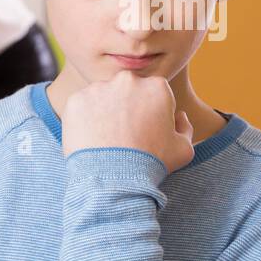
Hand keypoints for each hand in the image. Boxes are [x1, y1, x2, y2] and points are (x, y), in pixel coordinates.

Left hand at [61, 72, 193, 172]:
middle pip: (127, 91)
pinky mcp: (75, 100)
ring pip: (102, 97)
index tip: (145, 131)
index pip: (153, 94)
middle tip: (122, 134)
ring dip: (104, 111)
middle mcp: (127, 81)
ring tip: (105, 138)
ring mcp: (98, 88)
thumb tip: (178, 116)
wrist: (112, 179)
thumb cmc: (151, 164)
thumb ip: (184, 127)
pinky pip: (81, 107)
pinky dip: (83, 120)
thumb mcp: (183, 149)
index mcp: (156, 86)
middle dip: (125, 107)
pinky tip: (90, 138)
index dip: (151, 113)